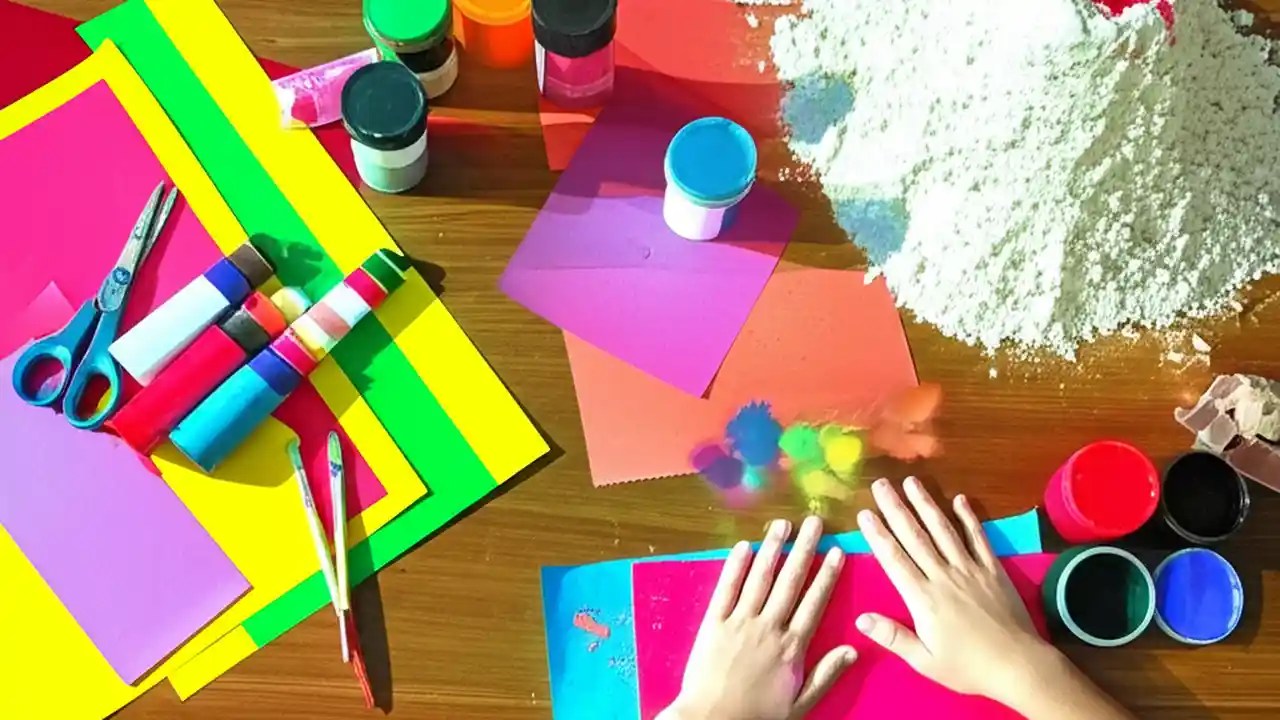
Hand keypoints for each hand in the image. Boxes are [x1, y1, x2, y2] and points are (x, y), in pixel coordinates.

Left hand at [660, 517, 857, 719]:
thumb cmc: (757, 717)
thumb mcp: (800, 704)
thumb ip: (825, 674)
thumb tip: (853, 650)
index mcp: (792, 647)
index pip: (814, 602)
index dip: (827, 575)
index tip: (836, 551)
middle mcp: (768, 628)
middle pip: (790, 582)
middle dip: (804, 549)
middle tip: (814, 522)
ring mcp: (739, 623)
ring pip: (760, 578)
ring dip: (772, 548)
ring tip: (782, 524)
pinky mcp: (713, 624)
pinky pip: (726, 589)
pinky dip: (735, 567)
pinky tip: (744, 547)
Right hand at [855, 477, 1050, 704]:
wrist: (1018, 665)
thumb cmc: (968, 667)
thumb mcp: (925, 661)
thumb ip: (893, 637)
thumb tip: (861, 618)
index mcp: (924, 598)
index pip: (894, 559)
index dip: (878, 535)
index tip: (864, 513)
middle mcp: (944, 575)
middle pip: (915, 536)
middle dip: (895, 508)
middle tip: (881, 484)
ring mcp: (970, 569)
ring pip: (943, 530)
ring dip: (926, 504)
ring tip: (911, 482)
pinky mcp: (993, 570)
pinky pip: (979, 538)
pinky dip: (969, 518)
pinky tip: (959, 499)